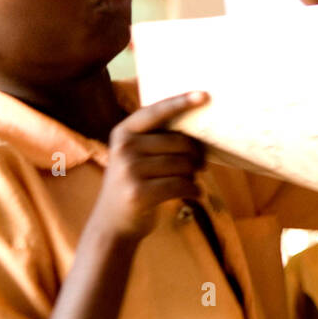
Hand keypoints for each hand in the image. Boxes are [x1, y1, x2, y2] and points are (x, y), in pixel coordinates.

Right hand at [87, 92, 208, 244]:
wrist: (113, 224)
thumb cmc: (135, 183)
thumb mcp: (135, 155)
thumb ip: (156, 139)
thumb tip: (199, 127)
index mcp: (123, 132)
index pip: (156, 112)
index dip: (181, 102)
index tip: (204, 95)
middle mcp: (124, 148)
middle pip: (181, 143)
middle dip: (196, 156)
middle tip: (199, 166)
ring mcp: (129, 171)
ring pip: (184, 165)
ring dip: (194, 175)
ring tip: (188, 181)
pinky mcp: (139, 193)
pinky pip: (183, 185)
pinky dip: (195, 190)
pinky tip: (194, 194)